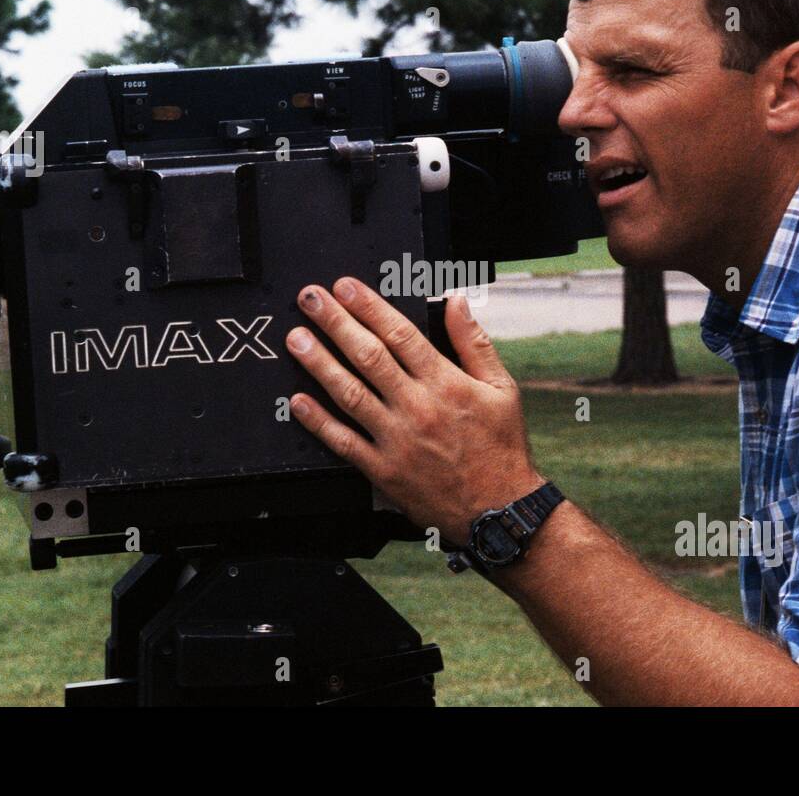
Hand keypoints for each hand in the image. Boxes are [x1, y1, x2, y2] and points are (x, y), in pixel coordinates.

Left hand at [284, 277, 543, 540]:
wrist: (499, 511)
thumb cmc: (501, 448)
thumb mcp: (502, 389)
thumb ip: (474, 342)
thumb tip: (456, 301)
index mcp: (446, 383)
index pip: (400, 334)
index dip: (368, 307)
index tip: (345, 287)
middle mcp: (418, 407)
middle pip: (368, 356)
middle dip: (335, 323)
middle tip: (309, 299)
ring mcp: (397, 440)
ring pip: (350, 393)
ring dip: (319, 363)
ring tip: (296, 338)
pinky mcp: (383, 471)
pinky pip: (344, 442)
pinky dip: (318, 422)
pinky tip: (298, 401)